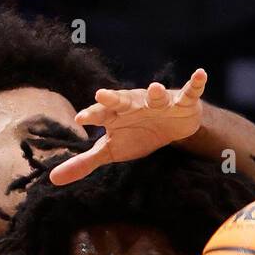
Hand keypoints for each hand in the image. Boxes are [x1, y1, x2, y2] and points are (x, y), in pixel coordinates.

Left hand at [49, 68, 207, 184]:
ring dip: (156, 92)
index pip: (100, 114)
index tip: (81, 119)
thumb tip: (52, 180)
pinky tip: (201, 74)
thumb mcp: (110, 151)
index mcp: (116, 115)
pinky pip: (190, 91)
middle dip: (113, 97)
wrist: (169, 127)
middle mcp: (135, 104)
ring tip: (155, 89)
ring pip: (156, 95)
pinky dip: (196, 83)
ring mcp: (159, 101)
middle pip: (122, 100)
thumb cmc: (135, 134)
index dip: (92, 115)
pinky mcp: (182, 101)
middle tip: (101, 93)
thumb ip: (83, 163)